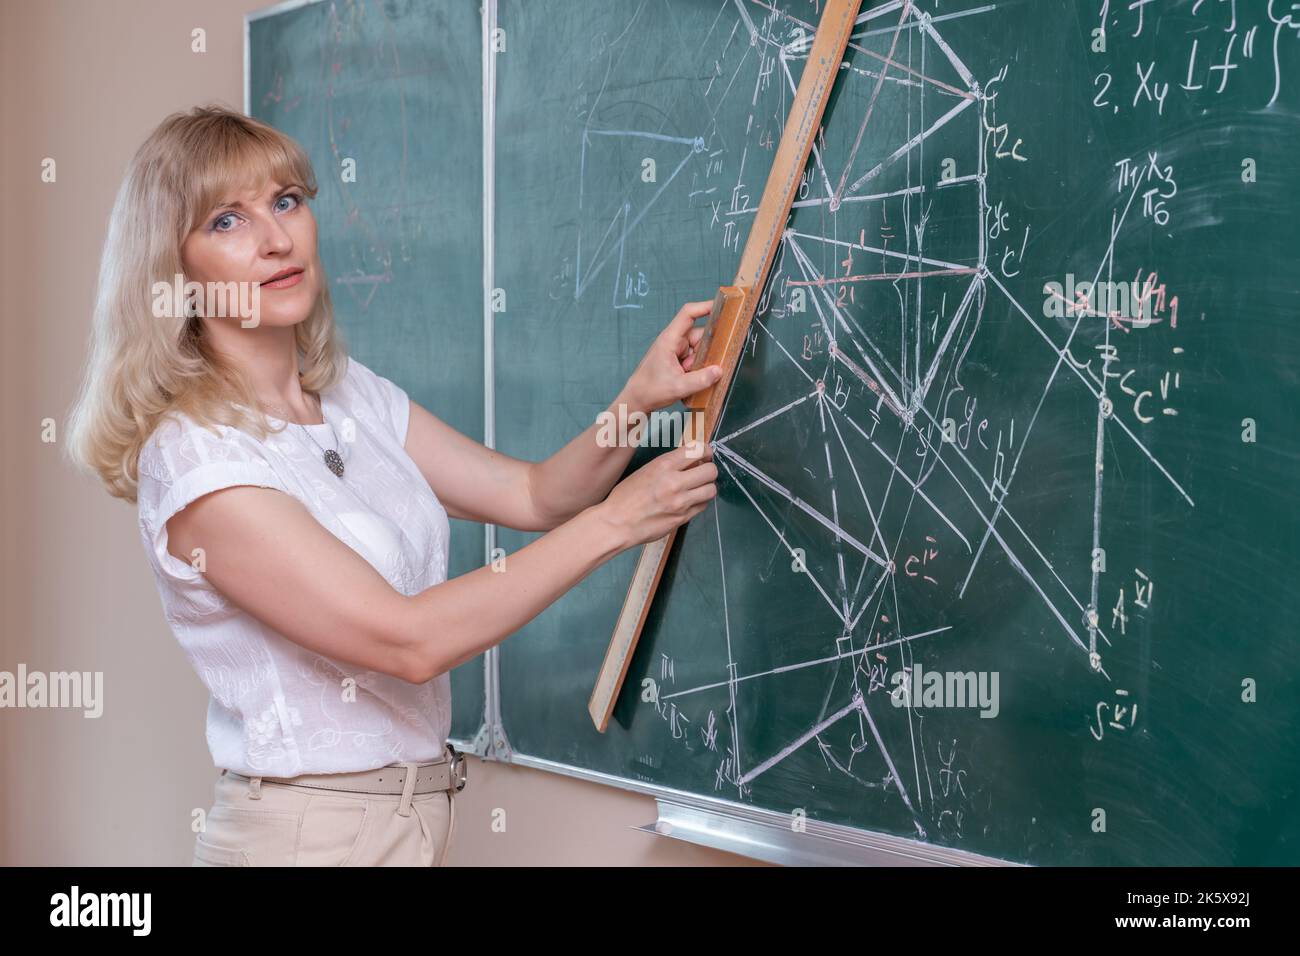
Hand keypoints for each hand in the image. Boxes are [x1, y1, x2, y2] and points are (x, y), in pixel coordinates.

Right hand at [596, 441, 717, 547]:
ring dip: (707, 487)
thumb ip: (669, 465)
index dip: (706, 451)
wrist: (617, 522)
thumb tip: (691, 460)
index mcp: (663, 465)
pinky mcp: (682, 518)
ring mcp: (680, 502)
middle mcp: (675, 482)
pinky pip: (702, 506)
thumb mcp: (646, 470)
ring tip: (698, 488)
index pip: (698, 450)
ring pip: (711, 490)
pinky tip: (690, 501)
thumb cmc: (626, 496)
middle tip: (703, 472)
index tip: (705, 455)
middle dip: (709, 470)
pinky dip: (700, 502)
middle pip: (711, 471)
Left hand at [620, 300, 723, 413]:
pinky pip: (694, 357)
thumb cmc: (650, 390)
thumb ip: (701, 379)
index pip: (688, 314)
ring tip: (692, 377)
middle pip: (700, 335)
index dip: (705, 306)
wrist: (636, 400)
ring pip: (699, 348)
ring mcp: (675, 349)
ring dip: (701, 362)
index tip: (722, 305)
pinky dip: (697, 367)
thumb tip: (719, 370)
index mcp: (670, 339)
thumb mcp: (679, 387)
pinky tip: (691, 379)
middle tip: (711, 365)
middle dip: (707, 350)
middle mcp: (673, 341)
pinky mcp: (677, 358)